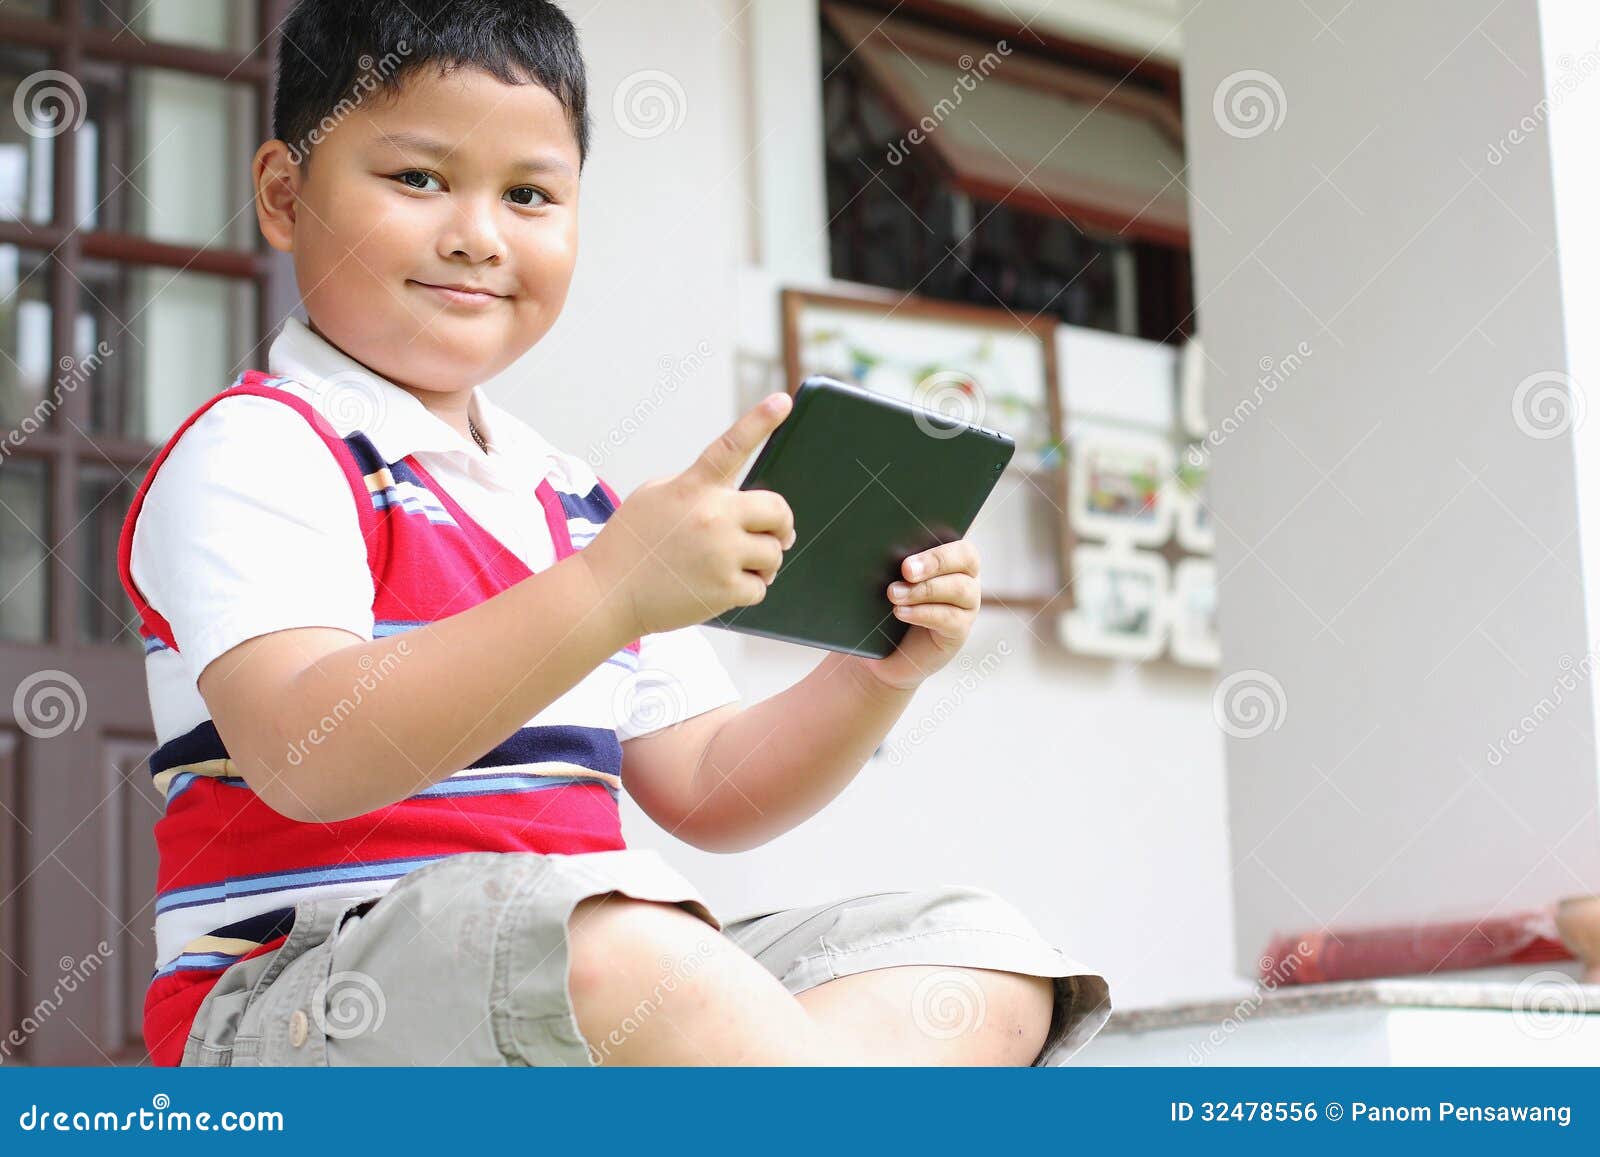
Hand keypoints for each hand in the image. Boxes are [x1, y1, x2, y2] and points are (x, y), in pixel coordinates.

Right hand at [580, 393, 797, 637]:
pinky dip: (747, 589)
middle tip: (775, 534)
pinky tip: (721, 587)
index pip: (731, 446)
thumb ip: (697, 487)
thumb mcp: (654, 496)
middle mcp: (711, 516)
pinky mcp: (724, 589)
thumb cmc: (631, 544)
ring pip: (774, 553)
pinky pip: (761, 587)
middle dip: (781, 524)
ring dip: (762, 561)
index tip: (783, 400)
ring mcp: (721, 553)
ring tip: (735, 566)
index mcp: (693, 487)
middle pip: (778, 510)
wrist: (606, 594)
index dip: (760, 420)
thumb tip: (740, 501)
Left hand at [849, 539, 981, 691]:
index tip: (908, 560)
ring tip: (894, 594)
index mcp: (949, 557)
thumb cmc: (885, 609)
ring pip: (960, 588)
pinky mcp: (959, 630)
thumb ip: (891, 564)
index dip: (937, 549)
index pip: (957, 542)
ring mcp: (966, 605)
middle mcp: (965, 577)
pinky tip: (901, 612)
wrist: (883, 653)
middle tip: (906, 570)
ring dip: (925, 589)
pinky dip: (924, 613)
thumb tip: (877, 548)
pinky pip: (950, 618)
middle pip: (966, 559)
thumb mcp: (885, 582)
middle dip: (935, 562)